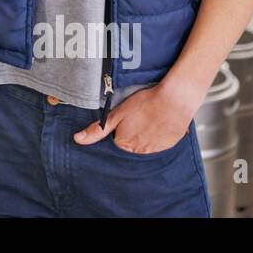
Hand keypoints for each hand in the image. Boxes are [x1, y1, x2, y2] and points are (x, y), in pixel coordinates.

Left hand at [72, 84, 197, 153]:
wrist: (175, 100)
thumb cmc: (146, 103)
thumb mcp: (117, 113)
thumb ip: (98, 129)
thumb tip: (78, 140)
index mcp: (123, 144)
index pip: (113, 145)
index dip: (115, 133)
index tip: (120, 124)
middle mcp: (138, 152)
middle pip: (128, 147)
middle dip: (129, 136)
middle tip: (135, 120)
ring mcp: (154, 151)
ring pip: (142, 147)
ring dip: (142, 137)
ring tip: (146, 121)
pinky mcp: (167, 147)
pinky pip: (157, 146)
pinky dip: (155, 138)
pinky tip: (156, 125)